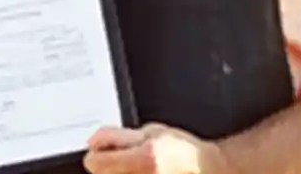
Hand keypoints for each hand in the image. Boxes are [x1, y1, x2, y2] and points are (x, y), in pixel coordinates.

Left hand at [84, 123, 232, 173]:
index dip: (99, 151)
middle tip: (128, 158)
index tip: (108, 148)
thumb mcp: (150, 131)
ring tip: (138, 168)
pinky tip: (141, 173)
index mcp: (144, 159)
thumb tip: (93, 143)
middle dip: (108, 164)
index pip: (94, 161)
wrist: (207, 170)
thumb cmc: (183, 150)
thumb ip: (117, 136)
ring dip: (117, 173)